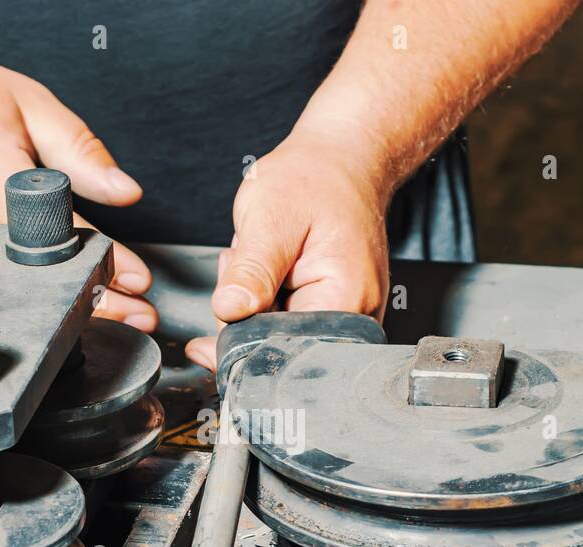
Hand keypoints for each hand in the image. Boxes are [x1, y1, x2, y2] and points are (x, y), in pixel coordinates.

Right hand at [0, 42, 156, 330]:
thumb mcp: (27, 103)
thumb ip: (80, 150)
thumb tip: (126, 192)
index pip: (57, 228)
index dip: (102, 258)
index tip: (137, 279)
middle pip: (32, 272)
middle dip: (87, 297)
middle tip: (133, 312)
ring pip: (3, 290)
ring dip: (52, 305)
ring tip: (92, 312)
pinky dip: (10, 298)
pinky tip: (38, 305)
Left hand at [185, 126, 391, 369]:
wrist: (342, 163)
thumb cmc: (315, 180)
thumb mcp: (271, 218)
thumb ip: (251, 271)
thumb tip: (228, 311)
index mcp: (346, 301)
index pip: (278, 347)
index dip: (240, 331)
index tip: (227, 296)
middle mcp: (355, 319)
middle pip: (277, 347)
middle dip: (246, 311)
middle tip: (247, 260)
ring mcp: (347, 319)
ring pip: (276, 336)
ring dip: (255, 303)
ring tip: (263, 257)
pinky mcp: (334, 315)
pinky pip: (286, 324)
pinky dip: (268, 300)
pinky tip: (271, 270)